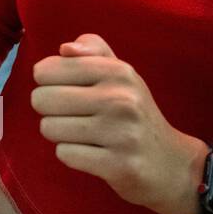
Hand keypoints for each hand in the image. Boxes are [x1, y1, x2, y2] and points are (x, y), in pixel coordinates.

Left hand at [31, 34, 206, 213]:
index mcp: (117, 71)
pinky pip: (65, 154)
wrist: (171, 163)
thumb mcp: (119, 73)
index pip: (45, 70)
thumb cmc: (133, 112)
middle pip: (41, 100)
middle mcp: (121, 99)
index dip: (47, 83)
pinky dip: (72, 155)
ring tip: (86, 135)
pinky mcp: (119, 165)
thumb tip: (65, 48)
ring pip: (49, 128)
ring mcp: (122, 134)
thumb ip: (92, 49)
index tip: (65, 89)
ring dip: (60, 134)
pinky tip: (95, 153)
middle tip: (74, 116)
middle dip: (49, 110)